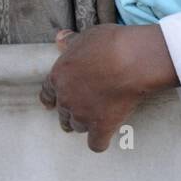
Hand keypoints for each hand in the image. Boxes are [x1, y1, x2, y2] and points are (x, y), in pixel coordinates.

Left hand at [39, 24, 177, 151]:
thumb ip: (71, 42)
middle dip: (72, 111)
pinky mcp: (101, 126)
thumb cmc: (111, 43)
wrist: (132, 59)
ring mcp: (83, 114)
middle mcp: (66, 98)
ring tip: (99, 115)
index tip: (55, 101)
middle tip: (86, 105)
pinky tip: (106, 135)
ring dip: (86, 123)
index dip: (52, 98)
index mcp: (59, 76)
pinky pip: (96, 143)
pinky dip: (100, 141)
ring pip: (77, 127)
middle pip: (63, 114)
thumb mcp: (88, 36)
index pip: (47, 94)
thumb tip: (59, 38)